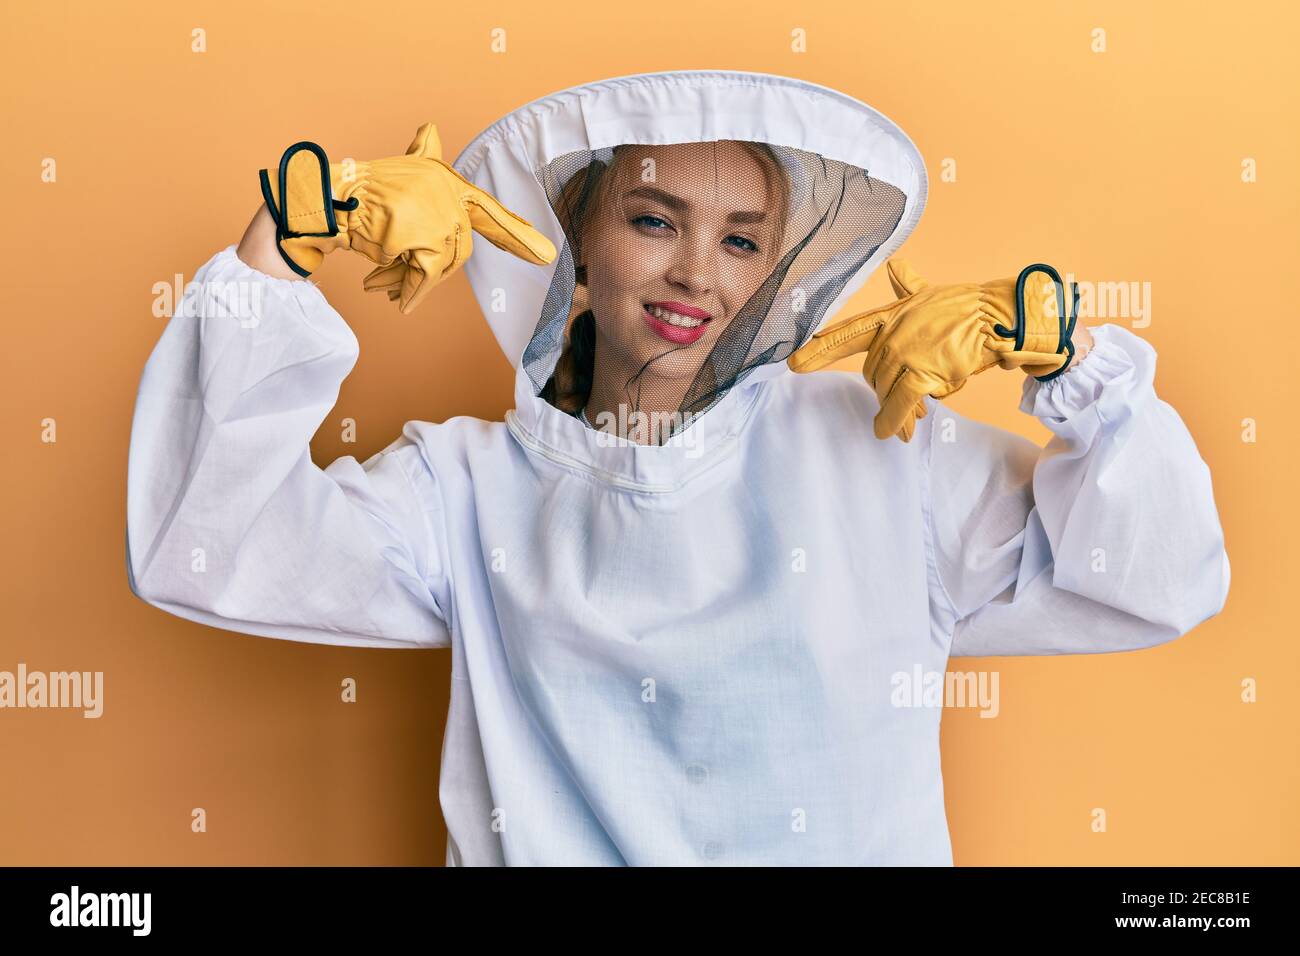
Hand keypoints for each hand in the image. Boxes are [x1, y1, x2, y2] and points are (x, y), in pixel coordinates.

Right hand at [259, 122, 556, 313]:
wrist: (327, 201)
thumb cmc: (360, 190)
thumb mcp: (398, 169)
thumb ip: (422, 155)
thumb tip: (431, 129)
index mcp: (445, 179)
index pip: (488, 210)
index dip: (516, 233)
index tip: (546, 255)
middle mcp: (447, 193)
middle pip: (457, 250)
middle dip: (428, 270)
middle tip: (399, 284)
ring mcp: (436, 214)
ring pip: (441, 265)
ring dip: (411, 279)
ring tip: (383, 281)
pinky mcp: (422, 237)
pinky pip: (425, 275)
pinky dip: (408, 289)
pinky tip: (392, 295)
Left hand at [787, 259, 1077, 441]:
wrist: (1000, 319)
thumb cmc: (969, 307)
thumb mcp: (931, 293)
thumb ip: (908, 285)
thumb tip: (897, 266)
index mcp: (890, 315)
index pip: (845, 333)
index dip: (818, 349)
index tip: (793, 363)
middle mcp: (891, 334)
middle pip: (872, 374)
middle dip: (884, 391)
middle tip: (904, 405)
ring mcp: (905, 354)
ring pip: (887, 392)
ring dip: (897, 411)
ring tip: (909, 423)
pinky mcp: (922, 373)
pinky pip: (900, 404)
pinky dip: (895, 421)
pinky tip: (898, 433)